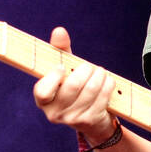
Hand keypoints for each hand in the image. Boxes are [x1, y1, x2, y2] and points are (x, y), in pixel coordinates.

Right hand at [32, 26, 116, 142]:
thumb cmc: (75, 88)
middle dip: (86, 70)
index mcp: (43, 101)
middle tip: (90, 66)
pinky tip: (107, 81)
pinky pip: (103, 97)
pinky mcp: (90, 121)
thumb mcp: (66, 70)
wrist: (92, 119)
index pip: (42, 92)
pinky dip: (108, 84)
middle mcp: (54, 113)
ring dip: (100, 75)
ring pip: (91, 90)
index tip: (62, 66)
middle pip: (73, 86)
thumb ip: (60, 50)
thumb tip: (59, 31)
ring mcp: (72, 119)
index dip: (53, 77)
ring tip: (100, 71)